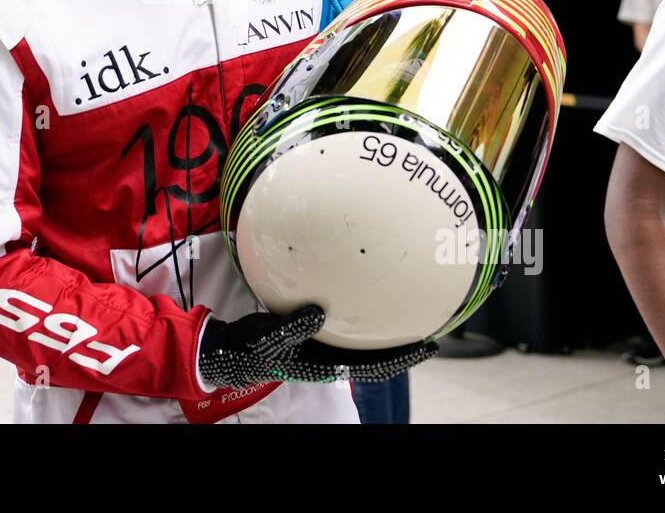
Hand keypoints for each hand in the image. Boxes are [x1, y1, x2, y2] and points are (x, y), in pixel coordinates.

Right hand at [198, 304, 438, 389]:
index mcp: (326, 366)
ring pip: (365, 344)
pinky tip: (369, 297)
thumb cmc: (251, 346)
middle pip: (378, 357)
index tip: (430, 346)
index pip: (375, 366)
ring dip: (387, 333)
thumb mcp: (269, 336)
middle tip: (432, 329)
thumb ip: (294, 326)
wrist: (231, 349)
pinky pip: (348, 329)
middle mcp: (331, 359)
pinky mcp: (315, 335)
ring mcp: (324, 349)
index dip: (404, 358)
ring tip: (408, 312)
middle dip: (405, 347)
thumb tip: (319, 313)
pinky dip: (364, 318)